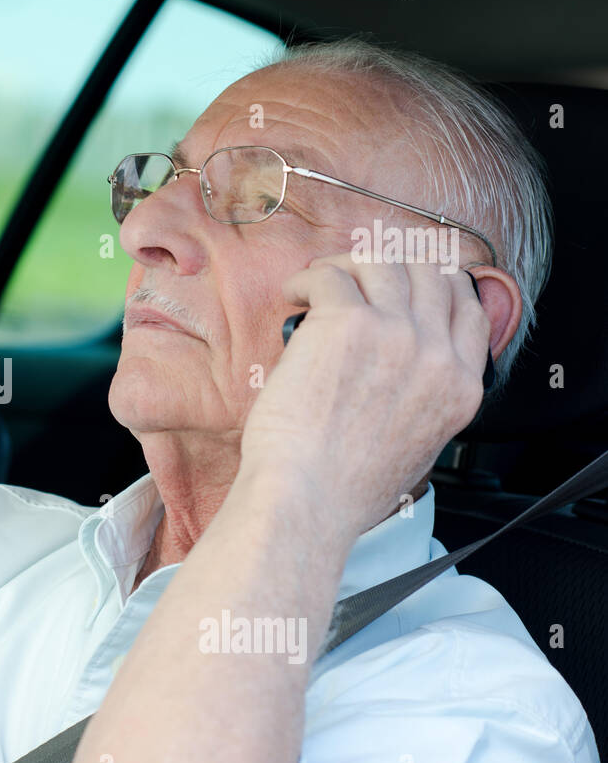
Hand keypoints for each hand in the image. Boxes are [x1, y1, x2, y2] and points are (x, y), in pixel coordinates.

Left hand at [239, 253, 491, 537]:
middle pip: (429, 273)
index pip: (468, 309)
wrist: (306, 499)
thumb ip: (424, 404)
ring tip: (315, 284)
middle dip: (389, 265)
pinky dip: (308, 278)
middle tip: (354, 275)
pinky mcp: (346, 323)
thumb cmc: (342, 488)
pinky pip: (330, 275)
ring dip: (345, 265)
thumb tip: (398, 373)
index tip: (405, 279)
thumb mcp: (417, 448)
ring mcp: (394, 333)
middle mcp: (436, 355)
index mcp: (460, 387)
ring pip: (381, 263)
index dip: (436, 282)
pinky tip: (294, 294)